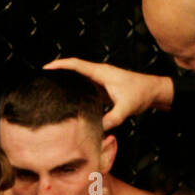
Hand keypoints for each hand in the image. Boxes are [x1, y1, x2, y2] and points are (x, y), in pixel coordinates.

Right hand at [44, 57, 172, 129]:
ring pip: (78, 79)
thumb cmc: (141, 94)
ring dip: (65, 82)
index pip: (76, 65)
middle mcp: (98, 74)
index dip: (60, 65)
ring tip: (49, 91)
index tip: (45, 68)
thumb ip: (112, 118)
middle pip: (73, 70)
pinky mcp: (102, 90)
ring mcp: (100, 81)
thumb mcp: (126, 108)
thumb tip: (97, 129)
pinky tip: (67, 102)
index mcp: (101, 73)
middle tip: (41, 81)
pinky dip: (74, 92)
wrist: (153, 91)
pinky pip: (84, 88)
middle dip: (57, 73)